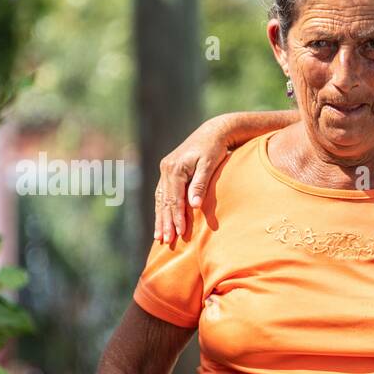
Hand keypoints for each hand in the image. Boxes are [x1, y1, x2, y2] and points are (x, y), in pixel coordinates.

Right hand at [153, 116, 231, 243]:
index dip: (177, 217)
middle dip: (165, 222)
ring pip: (161, 199)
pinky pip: (162, 193)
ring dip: (160, 218)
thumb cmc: (214, 149)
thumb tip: (194, 206)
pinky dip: (161, 208)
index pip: (174, 199)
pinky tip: (161, 220)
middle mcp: (166, 169)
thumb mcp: (209, 165)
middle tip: (165, 240)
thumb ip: (200, 185)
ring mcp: (165, 170)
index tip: (180, 234)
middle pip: (164, 201)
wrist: (212, 132)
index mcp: (175, 168)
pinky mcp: (169, 171)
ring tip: (159, 236)